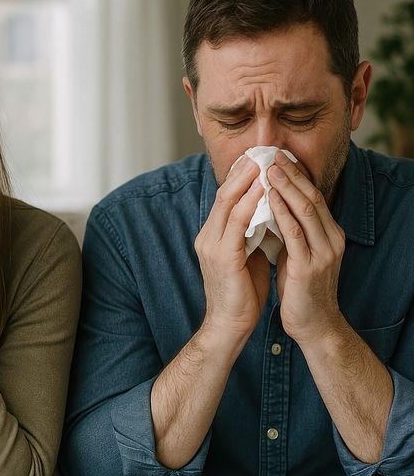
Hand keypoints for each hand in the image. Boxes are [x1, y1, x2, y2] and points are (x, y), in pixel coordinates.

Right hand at [195, 155, 269, 346]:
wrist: (229, 325)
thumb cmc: (241, 293)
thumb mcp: (247, 256)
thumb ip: (252, 233)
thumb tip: (269, 213)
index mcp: (212, 236)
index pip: (225, 198)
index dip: (240, 176)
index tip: (258, 157)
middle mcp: (207, 236)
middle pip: (223, 194)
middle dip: (242, 171)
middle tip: (261, 150)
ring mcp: (212, 246)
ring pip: (227, 203)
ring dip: (246, 181)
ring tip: (262, 162)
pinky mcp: (222, 256)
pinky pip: (237, 223)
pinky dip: (249, 203)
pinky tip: (262, 190)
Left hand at [267, 151, 347, 343]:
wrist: (313, 324)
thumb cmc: (300, 288)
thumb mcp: (298, 253)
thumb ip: (291, 231)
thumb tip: (270, 206)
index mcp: (329, 234)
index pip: (313, 196)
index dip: (296, 175)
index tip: (277, 156)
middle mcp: (331, 239)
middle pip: (312, 197)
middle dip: (291, 174)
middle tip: (272, 153)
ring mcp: (323, 252)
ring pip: (306, 210)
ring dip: (285, 187)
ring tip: (268, 168)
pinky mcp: (310, 267)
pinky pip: (295, 234)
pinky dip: (282, 213)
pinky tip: (268, 199)